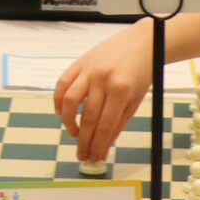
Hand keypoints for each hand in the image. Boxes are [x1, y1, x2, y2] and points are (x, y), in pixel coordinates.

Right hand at [54, 20, 155, 161]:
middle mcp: (103, 79)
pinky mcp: (79, 62)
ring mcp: (89, 69)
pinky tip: (62, 114)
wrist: (141, 42)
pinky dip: (58, 102)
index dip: (98, 145)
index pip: (105, 125)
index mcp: (121, 90)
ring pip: (70, 101)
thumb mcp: (135, 99)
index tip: (95, 157)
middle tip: (82, 155)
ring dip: (68, 122)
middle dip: (84, 141)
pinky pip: (62, 84)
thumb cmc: (141, 72)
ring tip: (73, 134)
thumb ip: (119, 121)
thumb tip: (104, 144)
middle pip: (88, 118)